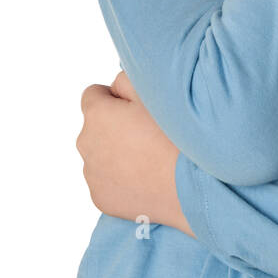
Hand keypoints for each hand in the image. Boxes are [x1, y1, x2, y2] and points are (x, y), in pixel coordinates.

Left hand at [76, 71, 193, 237]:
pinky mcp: (100, 198)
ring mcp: (92, 174)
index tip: (136, 108)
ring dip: (117, 153)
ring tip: (151, 158)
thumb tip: (116, 86)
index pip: (93, 94)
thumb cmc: (177, 135)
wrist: (190, 185)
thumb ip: (128, 80)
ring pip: (100, 155)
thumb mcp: (157, 93)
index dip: (116, 97)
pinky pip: (107, 181)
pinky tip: (147, 178)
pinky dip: (121, 179)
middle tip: (149, 133)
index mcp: (97, 114)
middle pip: (95, 127)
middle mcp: (86, 143)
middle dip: (115, 127)